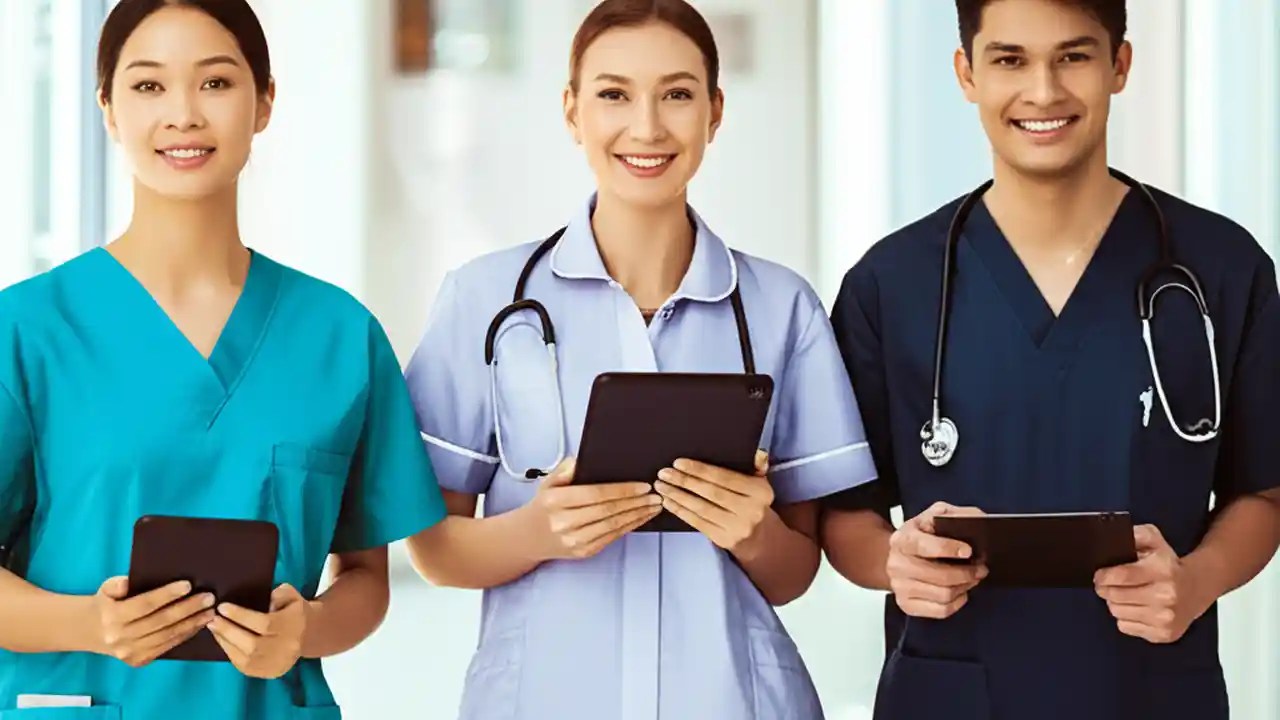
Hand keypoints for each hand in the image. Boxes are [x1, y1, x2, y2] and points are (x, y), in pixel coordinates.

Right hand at [92, 577, 215, 666]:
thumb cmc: (108, 603)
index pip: (145, 604)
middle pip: (161, 621)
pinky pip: (167, 646)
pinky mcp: (139, 660)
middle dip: (188, 608)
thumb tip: (130, 581)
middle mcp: (121, 637)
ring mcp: (130, 652)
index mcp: (113, 616)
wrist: (92, 631)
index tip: (188, 585)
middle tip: (209, 597)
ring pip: (167, 636)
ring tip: (210, 611)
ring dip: (192, 623)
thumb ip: (117, 584)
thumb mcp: (106, 589)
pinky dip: (185, 635)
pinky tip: (199, 624)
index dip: (167, 594)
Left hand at [208, 584, 311, 678]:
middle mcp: (287, 648)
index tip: (222, 607)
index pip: (264, 624)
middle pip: (253, 644)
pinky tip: (222, 640)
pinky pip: (245, 666)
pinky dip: (230, 653)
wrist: (309, 633)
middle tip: (213, 619)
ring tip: (214, 628)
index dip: (240, 616)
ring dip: (226, 642)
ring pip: (246, 658)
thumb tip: (257, 600)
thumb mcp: (290, 594)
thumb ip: (276, 594)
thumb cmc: (294, 610)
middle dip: (229, 631)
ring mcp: (278, 663)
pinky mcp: (270, 672)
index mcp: (293, 626)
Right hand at [522, 458, 662, 560]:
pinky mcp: (584, 551)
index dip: (623, 490)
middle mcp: (564, 523)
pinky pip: (612, 537)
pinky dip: (630, 526)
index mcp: (556, 501)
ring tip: (655, 505)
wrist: (528, 538)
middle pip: (608, 510)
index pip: (596, 494)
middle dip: (636, 502)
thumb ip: (565, 470)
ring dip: (638, 515)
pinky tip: (642, 517)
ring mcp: (574, 540)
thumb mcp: (548, 482)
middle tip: (656, 494)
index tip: (642, 485)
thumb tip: (582, 460)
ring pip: (613, 526)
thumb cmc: (544, 506)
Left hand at [653, 451, 774, 559]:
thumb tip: (758, 452)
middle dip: (684, 481)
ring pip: (702, 508)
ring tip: (661, 486)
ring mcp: (737, 527)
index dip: (700, 470)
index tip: (679, 463)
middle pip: (711, 493)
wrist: (759, 538)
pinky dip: (680, 511)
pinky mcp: (724, 540)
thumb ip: (757, 466)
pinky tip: (668, 502)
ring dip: (678, 496)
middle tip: (664, 473)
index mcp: (760, 492)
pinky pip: (698, 523)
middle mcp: (751, 510)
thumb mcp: (761, 482)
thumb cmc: (753, 502)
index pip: (725, 478)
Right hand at [887, 502, 987, 618]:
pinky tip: (961, 592)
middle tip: (981, 568)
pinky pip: (940, 610)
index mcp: (902, 539)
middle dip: (966, 573)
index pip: (925, 546)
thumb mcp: (935, 516)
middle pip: (939, 576)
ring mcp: (900, 587)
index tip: (968, 551)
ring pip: (943, 595)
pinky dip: (957, 602)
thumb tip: (979, 521)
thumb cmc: (921, 535)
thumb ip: (955, 515)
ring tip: (972, 578)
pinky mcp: (906, 604)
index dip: (949, 549)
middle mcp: (897, 564)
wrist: (898, 556)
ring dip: (964, 587)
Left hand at [1094, 524, 1208, 643]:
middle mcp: (1166, 596)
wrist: (1196, 588)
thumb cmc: (1169, 565)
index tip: (1099, 575)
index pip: (1121, 576)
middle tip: (1108, 584)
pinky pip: (1125, 627)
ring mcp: (1166, 618)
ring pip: (1117, 612)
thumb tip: (1111, 537)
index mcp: (1163, 571)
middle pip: (1115, 596)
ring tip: (1125, 595)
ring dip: (1115, 603)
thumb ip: (1134, 534)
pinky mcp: (1163, 634)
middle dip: (1106, 589)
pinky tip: (1137, 608)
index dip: (1103, 576)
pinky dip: (1125, 617)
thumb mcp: (1154, 541)